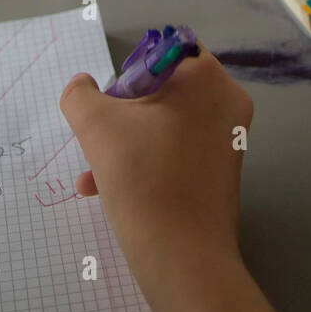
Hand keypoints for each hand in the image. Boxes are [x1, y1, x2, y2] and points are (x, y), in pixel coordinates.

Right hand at [60, 50, 251, 289]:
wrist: (181, 257)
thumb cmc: (141, 179)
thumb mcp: (94, 126)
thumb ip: (79, 95)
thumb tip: (82, 86)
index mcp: (206, 77)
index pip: (161, 54)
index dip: (130, 77)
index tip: (114, 107)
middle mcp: (228, 101)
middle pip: (162, 91)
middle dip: (122, 117)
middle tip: (100, 141)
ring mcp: (231, 138)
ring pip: (166, 125)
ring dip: (127, 144)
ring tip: (93, 176)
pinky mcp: (225, 171)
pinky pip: (179, 151)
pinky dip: (148, 163)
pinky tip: (108, 191)